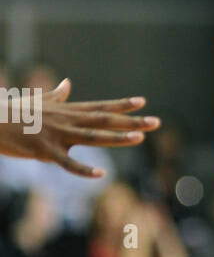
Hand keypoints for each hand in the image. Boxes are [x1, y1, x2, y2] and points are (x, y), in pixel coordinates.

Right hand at [0, 78, 160, 176]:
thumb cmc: (12, 113)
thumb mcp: (38, 101)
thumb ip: (57, 95)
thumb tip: (69, 83)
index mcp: (66, 111)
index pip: (100, 107)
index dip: (122, 106)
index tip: (143, 102)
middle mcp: (66, 120)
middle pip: (104, 121)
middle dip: (131, 122)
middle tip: (156, 122)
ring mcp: (56, 135)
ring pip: (92, 137)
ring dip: (116, 138)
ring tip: (139, 138)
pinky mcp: (44, 151)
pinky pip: (67, 163)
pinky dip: (84, 169)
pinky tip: (101, 173)